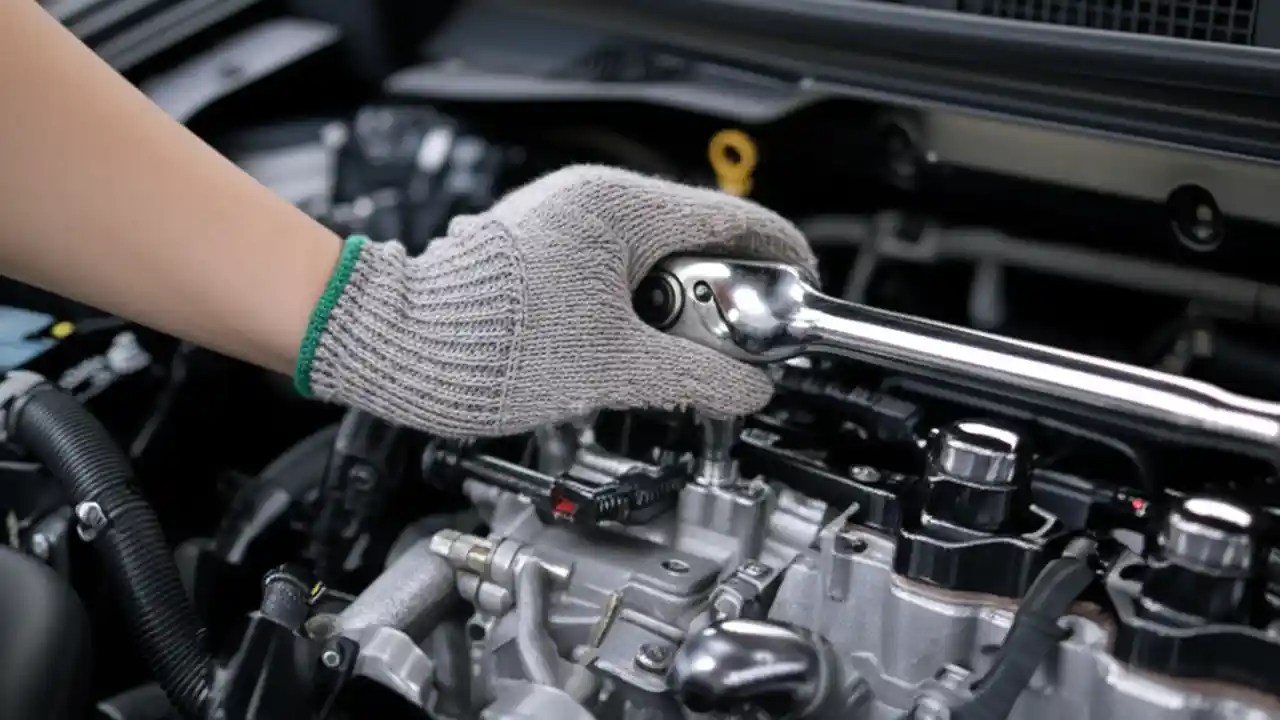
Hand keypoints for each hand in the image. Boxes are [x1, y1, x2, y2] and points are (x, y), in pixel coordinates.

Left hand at [295, 165, 817, 436]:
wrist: (400, 346)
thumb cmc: (486, 343)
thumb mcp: (615, 368)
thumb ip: (698, 376)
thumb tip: (749, 388)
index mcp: (618, 208)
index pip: (733, 221)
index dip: (781, 256)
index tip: (803, 287)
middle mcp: (591, 200)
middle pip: (696, 244)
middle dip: (724, 300)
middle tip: (739, 348)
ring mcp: (565, 219)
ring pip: (656, 261)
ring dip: (677, 310)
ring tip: (676, 359)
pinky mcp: (545, 246)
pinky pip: (616, 270)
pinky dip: (638, 308)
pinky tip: (635, 348)